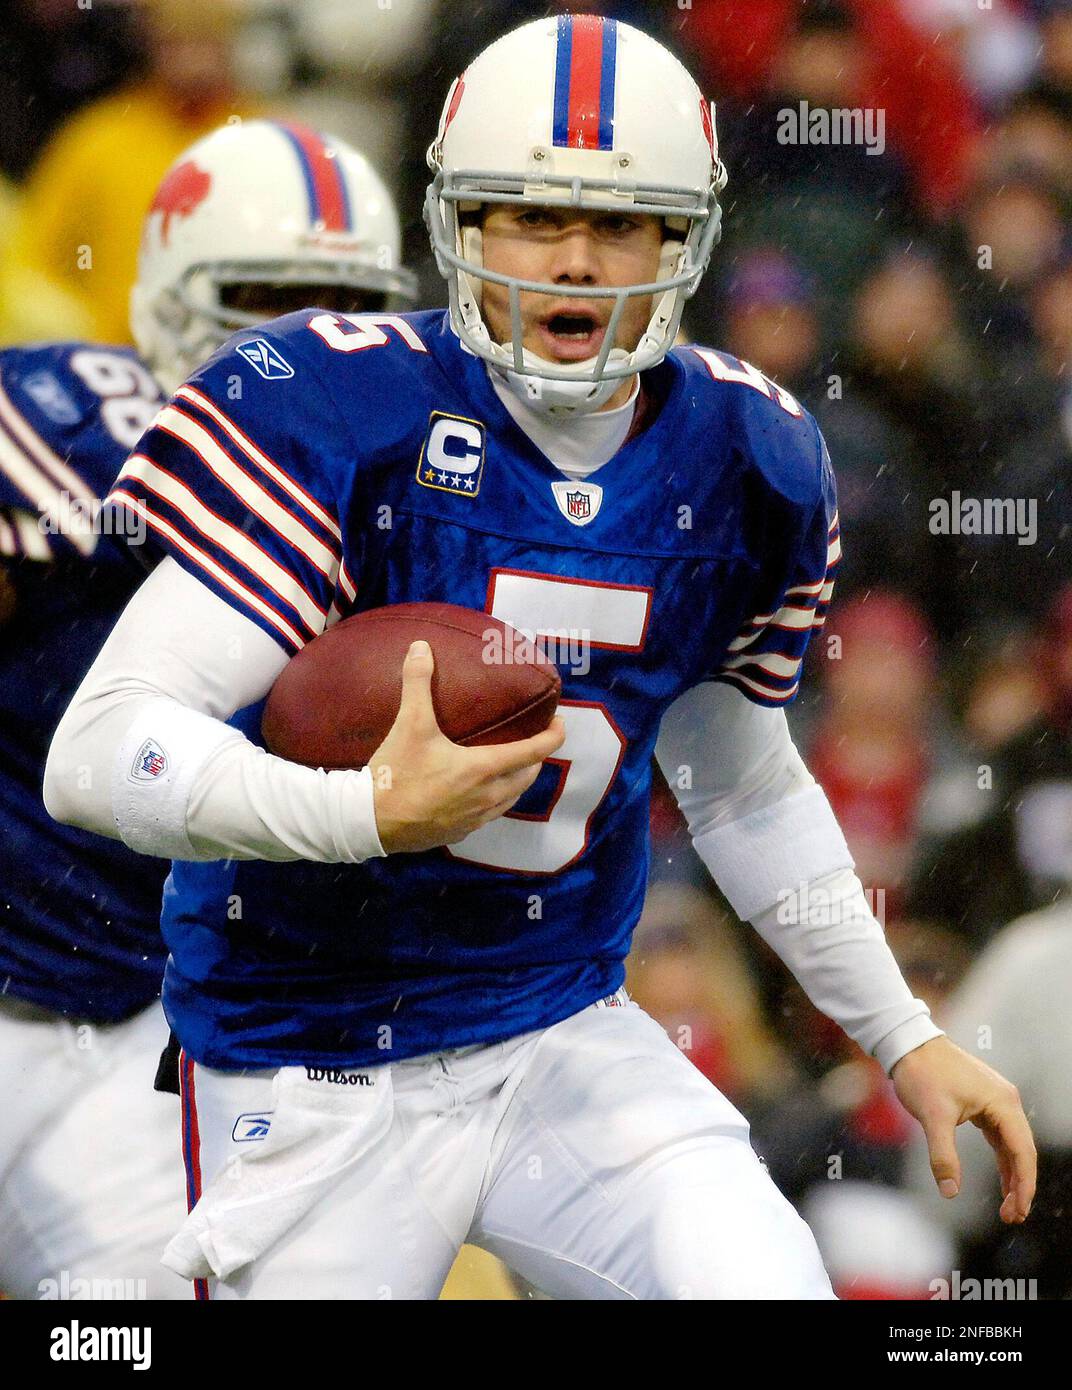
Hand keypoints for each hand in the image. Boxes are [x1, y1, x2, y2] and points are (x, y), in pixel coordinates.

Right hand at [369, 640, 565, 852]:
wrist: (370, 822)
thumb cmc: (396, 773)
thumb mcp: (409, 723)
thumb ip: (417, 683)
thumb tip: (422, 647)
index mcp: (482, 769)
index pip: (534, 752)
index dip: (553, 737)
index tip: (560, 723)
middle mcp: (487, 796)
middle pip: (527, 777)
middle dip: (536, 759)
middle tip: (534, 741)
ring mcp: (474, 819)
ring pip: (510, 799)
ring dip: (518, 781)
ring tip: (513, 765)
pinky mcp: (458, 833)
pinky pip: (489, 816)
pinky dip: (495, 800)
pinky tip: (480, 793)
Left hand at [891, 1035, 1035, 1223]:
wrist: (908, 1043)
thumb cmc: (922, 1074)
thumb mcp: (932, 1117)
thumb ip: (943, 1156)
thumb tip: (950, 1191)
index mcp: (1003, 1103)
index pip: (1022, 1152)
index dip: (1023, 1186)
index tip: (1018, 1212)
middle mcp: (1006, 1101)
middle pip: (1023, 1151)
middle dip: (1020, 1186)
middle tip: (1012, 1217)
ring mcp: (996, 1101)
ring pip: (1012, 1145)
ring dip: (1011, 1175)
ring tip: (1008, 1207)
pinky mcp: (983, 1102)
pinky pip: (999, 1137)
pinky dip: (1001, 1159)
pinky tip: (1001, 1180)